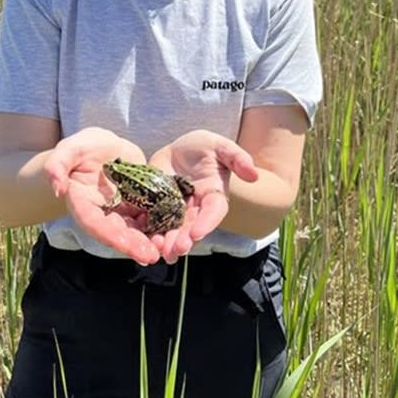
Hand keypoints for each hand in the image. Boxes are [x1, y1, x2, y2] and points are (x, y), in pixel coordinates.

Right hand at [42, 127, 159, 264]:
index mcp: (82, 203)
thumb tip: (57, 188)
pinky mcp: (137, 204)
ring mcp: (121, 210)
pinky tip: (173, 233)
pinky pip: (148, 217)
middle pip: (116, 232)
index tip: (122, 244)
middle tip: (150, 256)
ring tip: (165, 250)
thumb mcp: (69, 150)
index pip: (93, 222)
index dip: (107, 234)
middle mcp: (102, 212)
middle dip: (132, 245)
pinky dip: (159, 226)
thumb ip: (58, 164)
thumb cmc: (81, 148)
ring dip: (148, 241)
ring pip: (134, 229)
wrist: (102, 146)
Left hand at [145, 130, 259, 263]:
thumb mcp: (219, 145)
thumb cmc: (203, 147)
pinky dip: (148, 232)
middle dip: (184, 240)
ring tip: (160, 251)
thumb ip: (236, 157)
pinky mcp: (158, 209)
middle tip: (176, 250)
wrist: (179, 150)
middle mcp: (196, 209)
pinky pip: (153, 223)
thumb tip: (254, 175)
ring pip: (173, 230)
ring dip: (166, 242)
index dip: (206, 223)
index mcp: (214, 196)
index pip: (213, 212)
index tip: (197, 233)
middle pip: (191, 227)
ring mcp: (176, 211)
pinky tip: (143, 240)